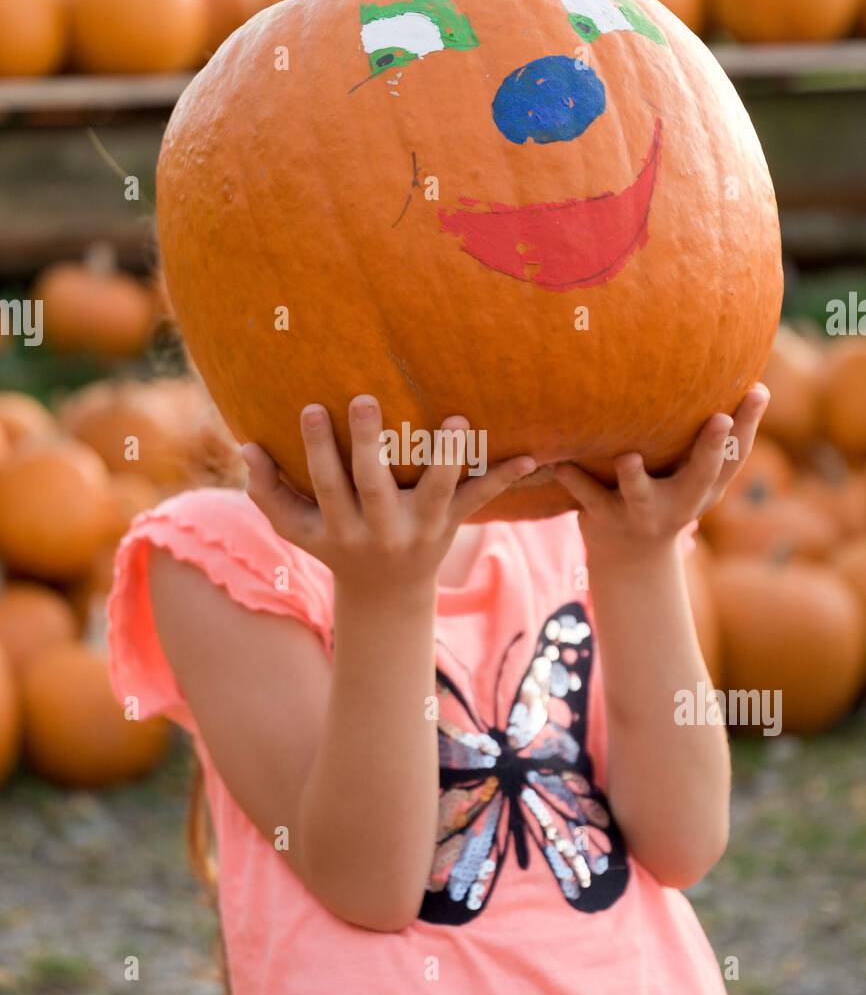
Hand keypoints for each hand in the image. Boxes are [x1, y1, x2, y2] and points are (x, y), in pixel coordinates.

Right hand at [242, 395, 535, 593]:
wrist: (385, 594)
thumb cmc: (333, 544)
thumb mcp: (295, 529)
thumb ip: (267, 492)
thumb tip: (247, 447)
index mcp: (339, 527)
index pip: (325, 484)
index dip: (316, 449)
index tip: (313, 407)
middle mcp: (379, 530)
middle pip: (373, 486)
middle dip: (370, 444)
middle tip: (367, 400)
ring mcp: (419, 529)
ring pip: (433, 493)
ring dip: (447, 459)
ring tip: (457, 421)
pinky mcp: (450, 525)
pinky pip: (478, 502)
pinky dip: (504, 479)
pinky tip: (531, 457)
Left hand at [554, 385, 769, 565]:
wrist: (629, 560)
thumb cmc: (668, 497)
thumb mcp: (694, 479)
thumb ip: (709, 442)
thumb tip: (740, 377)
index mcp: (706, 487)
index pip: (735, 455)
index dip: (749, 424)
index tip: (759, 390)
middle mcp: (680, 502)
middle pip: (700, 475)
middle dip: (710, 449)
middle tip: (720, 419)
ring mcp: (641, 512)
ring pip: (639, 494)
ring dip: (634, 478)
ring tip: (628, 458)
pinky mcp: (604, 518)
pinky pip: (588, 498)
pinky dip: (574, 481)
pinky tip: (560, 462)